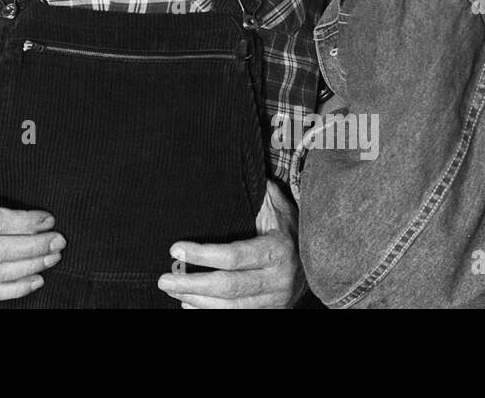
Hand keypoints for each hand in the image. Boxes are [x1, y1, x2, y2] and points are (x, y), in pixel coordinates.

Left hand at [157, 179, 304, 307]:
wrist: (320, 266)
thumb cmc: (292, 233)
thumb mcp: (281, 211)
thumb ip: (263, 194)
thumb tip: (242, 167)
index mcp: (277, 251)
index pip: (234, 256)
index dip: (203, 254)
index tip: (175, 249)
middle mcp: (276, 281)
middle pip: (228, 287)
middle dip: (192, 284)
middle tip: (163, 279)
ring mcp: (274, 301)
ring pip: (230, 307)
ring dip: (196, 300)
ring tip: (172, 290)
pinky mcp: (269, 312)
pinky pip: (236, 316)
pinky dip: (209, 311)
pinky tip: (187, 305)